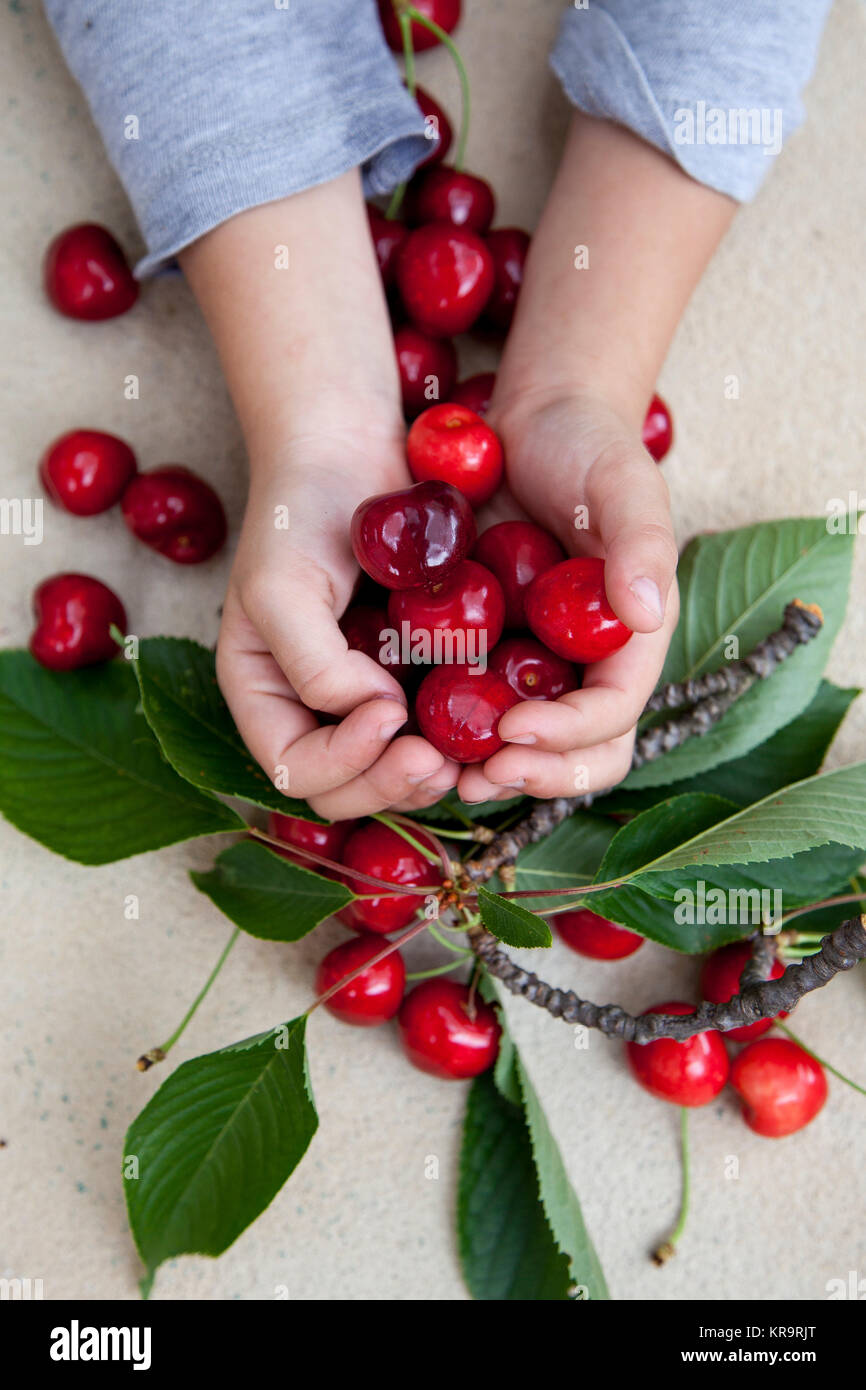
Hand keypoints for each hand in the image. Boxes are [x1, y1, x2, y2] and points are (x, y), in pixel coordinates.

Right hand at [181, 177, 460, 818]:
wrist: (348, 449)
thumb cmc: (300, 512)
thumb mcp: (282, 586)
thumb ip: (312, 664)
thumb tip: (376, 717)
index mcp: (265, 696)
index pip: (294, 770)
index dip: (342, 762)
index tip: (390, 715)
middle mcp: (310, 709)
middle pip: (343, 790)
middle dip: (391, 784)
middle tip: (440, 760)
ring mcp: (362, 695)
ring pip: (393, 771)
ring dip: (429, 774)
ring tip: (469, 752)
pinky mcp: (413, 675)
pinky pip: (433, 729)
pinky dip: (457, 737)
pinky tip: (493, 721)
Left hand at [453, 112, 733, 802]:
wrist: (529, 427)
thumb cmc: (587, 447)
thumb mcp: (621, 482)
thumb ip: (640, 543)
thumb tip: (645, 614)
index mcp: (631, 637)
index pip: (614, 711)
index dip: (570, 733)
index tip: (515, 727)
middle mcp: (591, 665)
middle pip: (585, 754)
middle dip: (539, 775)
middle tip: (484, 774)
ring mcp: (543, 665)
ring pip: (534, 749)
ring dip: (497, 771)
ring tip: (450, 774)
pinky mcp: (494, 655)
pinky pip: (482, 712)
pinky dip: (459, 734)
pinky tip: (418, 735)